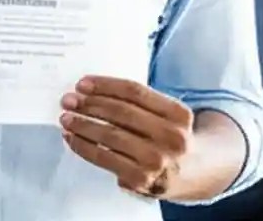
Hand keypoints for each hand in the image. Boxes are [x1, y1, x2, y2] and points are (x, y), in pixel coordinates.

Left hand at [60, 76, 193, 197]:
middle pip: (120, 112)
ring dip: (81, 124)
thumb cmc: (169, 137)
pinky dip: (82, 146)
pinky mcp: (141, 179)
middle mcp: (172, 137)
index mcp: (179, 114)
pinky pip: (103, 158)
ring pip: (109, 135)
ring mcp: (157, 160)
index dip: (104, 85)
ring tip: (65, 118)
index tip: (81, 83)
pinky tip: (71, 138)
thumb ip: (138, 103)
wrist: (196, 173)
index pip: (134, 92)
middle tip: (68, 100)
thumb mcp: (167, 115)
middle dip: (88, 104)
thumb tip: (88, 92)